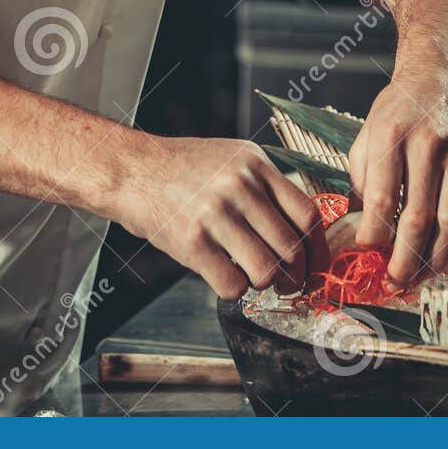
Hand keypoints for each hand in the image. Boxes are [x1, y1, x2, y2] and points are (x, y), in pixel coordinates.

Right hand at [118, 137, 326, 299]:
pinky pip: (232, 284)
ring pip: (265, 271)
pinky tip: (224, 276)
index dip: (317, 248)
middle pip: (291, 248)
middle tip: (289, 284)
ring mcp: (216, 213)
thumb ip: (265, 187)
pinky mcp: (191, 242)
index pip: (307, 214)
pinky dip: (234, 290)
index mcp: (255, 165)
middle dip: (295, 276)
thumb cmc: (182, 169)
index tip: (316, 266)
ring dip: (264, 284)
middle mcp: (240, 186)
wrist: (130, 169)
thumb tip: (300, 230)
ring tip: (252, 277)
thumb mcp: (232, 159)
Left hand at [348, 52, 447, 285]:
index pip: (380, 199)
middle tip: (395, 283)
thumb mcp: (369, 131)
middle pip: (417, 218)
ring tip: (421, 277)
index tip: (367, 252)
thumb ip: (361, 179)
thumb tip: (356, 231)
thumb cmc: (402, 107)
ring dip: (437, 259)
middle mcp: (430, 145)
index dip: (372, 236)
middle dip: (404, 261)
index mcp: (391, 136)